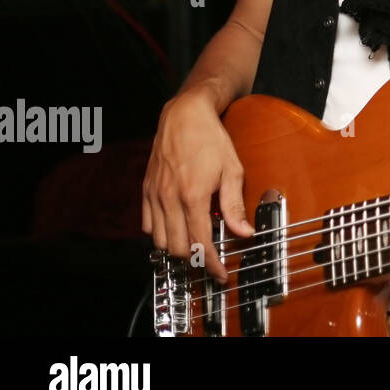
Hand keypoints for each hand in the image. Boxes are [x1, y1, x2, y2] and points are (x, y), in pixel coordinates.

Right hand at [141, 87, 253, 281]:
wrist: (184, 115)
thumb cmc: (211, 139)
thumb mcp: (232, 170)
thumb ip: (235, 204)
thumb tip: (243, 232)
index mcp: (193, 196)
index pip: (200, 243)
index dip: (211, 264)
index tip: (220, 274)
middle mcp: (169, 199)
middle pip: (176, 248)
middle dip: (194, 262)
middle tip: (210, 263)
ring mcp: (154, 195)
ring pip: (158, 241)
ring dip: (176, 250)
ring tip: (194, 249)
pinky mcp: (146, 190)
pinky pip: (147, 224)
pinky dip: (159, 234)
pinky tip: (175, 230)